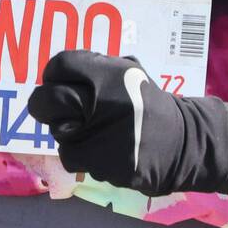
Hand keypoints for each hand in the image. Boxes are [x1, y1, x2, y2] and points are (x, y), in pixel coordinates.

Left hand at [27, 50, 188, 195]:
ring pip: (57, 131)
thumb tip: (63, 70)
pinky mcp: (100, 163)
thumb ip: (99, 68)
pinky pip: (72, 156)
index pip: (60, 65)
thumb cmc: (151, 105)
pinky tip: (99, 150)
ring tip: (88, 130)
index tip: (56, 81)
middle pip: (46, 100)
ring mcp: (98, 135)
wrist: (183, 142)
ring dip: (66, 131)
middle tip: (51, 108)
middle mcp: (100, 101)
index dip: (53, 73)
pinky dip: (81, 153)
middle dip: (44, 104)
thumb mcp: (132, 73)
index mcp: (109, 74)